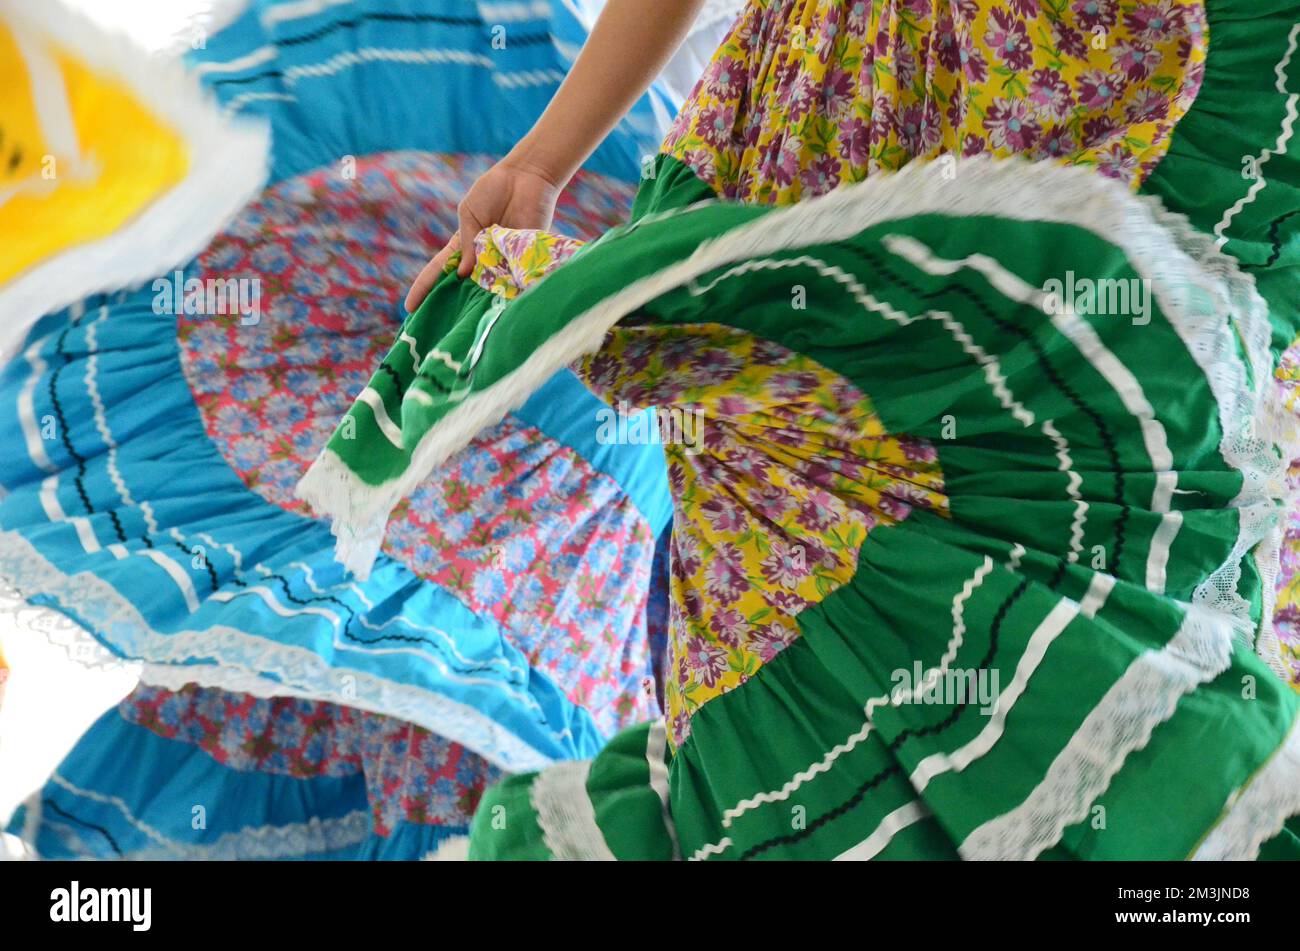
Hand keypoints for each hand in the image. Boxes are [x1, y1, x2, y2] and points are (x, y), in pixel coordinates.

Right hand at [403, 156, 563, 311]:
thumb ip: (466, 241)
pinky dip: (510, 292)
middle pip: (463, 288)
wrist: (526, 178)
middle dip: (452, 307)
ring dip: (481, 304)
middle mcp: (482, 258)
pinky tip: (504, 310)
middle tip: (439, 331)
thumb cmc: (493, 191)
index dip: (424, 288)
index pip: (439, 270)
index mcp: (463, 245)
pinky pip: (515, 280)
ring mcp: (501, 260)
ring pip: (489, 288)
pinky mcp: (523, 259)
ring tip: (469, 327)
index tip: (410, 308)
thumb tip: (464, 273)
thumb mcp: (470, 213)